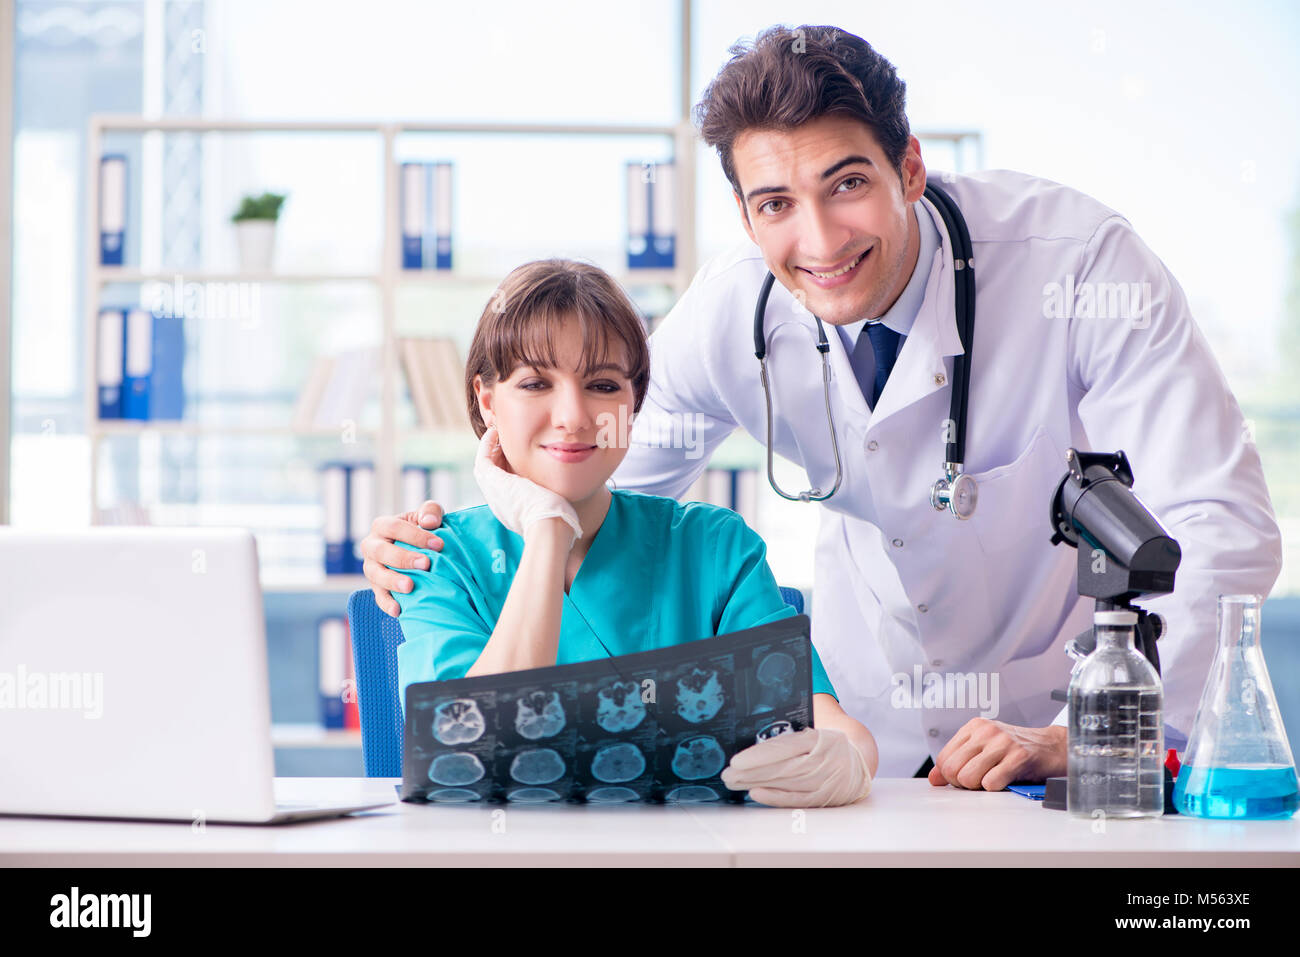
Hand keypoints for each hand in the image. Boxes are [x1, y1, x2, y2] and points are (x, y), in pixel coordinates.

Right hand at [360, 500, 445, 617]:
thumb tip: (430, 522)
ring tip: (410, 586)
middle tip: (426, 564)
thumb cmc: (423, 529)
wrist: (418, 549)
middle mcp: (372, 546)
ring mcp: (372, 568)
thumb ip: (430, 511)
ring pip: (376, 575)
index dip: (415, 535)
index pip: (394, 527)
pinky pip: (378, 596)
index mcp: (382, 526)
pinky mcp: (377, 587)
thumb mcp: (428, 515)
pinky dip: (387, 604)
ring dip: (393, 581)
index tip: (439, 544)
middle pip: (381, 551)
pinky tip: (399, 611)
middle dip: (403, 558)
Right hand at [473, 427, 581, 542]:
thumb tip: (570, 501)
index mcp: (513, 511)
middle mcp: (499, 504)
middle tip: (504, 441)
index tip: (516, 456)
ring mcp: (493, 494)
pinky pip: (482, 459)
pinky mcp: (493, 482)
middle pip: (492, 476)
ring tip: (497, 434)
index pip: (506, 487)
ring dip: (490, 450)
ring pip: (485, 468)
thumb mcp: (556, 510)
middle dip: (497, 457)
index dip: (509, 469)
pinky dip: (486, 445)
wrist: (549, 528)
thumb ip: (556, 502)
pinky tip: (494, 432)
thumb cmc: (559, 522)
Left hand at [721, 727, 872, 807]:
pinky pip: (796, 799)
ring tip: (735, 783)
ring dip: (757, 783)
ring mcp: (824, 781)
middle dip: (751, 772)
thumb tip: (751, 740)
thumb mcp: (813, 733)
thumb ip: (788, 737)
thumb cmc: (827, 745)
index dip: (760, 755)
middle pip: (782, 768)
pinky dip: (775, 797)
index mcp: (819, 739)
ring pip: (786, 784)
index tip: (737, 760)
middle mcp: (822, 760)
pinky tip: (756, 793)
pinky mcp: (823, 798)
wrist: (858, 763)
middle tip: (727, 774)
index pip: (786, 747)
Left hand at [927, 719, 1066, 789]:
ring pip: (968, 778)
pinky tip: (1005, 780)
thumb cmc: (1016, 750)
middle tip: (978, 782)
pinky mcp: (1019, 757)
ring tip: (992, 780)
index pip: (944, 758)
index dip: (950, 776)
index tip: (964, 779)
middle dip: (962, 783)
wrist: (1051, 747)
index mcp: (974, 727)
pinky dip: (996, 788)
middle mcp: (986, 732)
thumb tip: (934, 779)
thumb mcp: (983, 749)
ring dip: (978, 787)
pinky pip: (991, 783)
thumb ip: (957, 760)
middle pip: (952, 769)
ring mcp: (1002, 743)